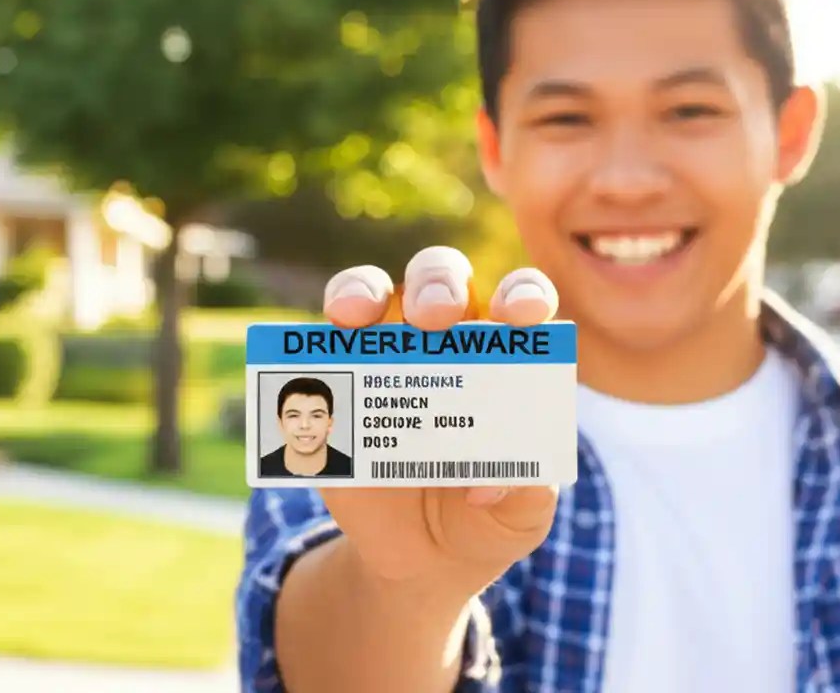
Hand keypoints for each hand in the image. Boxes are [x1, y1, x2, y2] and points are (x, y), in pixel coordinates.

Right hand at [319, 246, 561, 596]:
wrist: (425, 559)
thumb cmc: (491, 516)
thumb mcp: (524, 513)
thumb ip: (525, 491)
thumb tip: (488, 484)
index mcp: (506, 357)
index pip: (520, 303)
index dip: (522, 295)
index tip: (520, 313)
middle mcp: (447, 341)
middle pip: (442, 281)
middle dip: (438, 286)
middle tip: (437, 316)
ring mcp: (387, 357)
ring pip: (372, 293)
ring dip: (363, 291)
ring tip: (358, 314)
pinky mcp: (337, 387)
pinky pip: (319, 348)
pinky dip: (315, 342)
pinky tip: (319, 351)